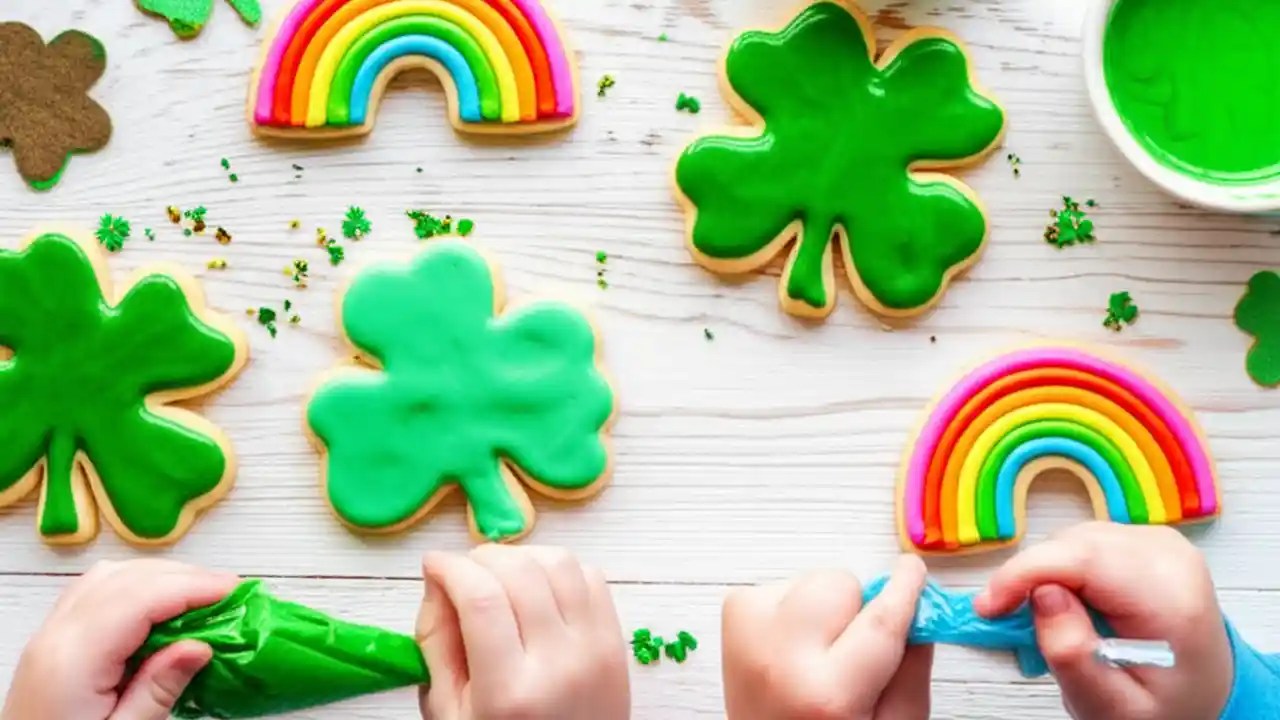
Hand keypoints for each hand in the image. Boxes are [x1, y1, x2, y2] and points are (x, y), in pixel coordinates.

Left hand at [1, 559, 238, 719]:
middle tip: (229, 595)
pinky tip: (160, 606)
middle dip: (184, 577)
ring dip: (160, 577)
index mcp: (74, 661)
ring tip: (200, 598)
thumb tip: (200, 646)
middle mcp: (55, 637)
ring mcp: (49, 636)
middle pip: (127, 578)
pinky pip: (94, 591)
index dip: (193, 586)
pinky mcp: (51, 643)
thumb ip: (158, 690)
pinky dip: (134, 586)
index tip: (236, 591)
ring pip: (109, 576)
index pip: (141, 598)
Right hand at [416, 545, 629, 719]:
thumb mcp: (450, 711)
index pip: (481, 599)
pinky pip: (591, 576)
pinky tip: (538, 590)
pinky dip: (558, 570)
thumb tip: (438, 580)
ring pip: (559, 563)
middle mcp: (559, 664)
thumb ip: (436, 644)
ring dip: (521, 558)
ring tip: (500, 578)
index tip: (434, 565)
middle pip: (520, 572)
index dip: (451, 568)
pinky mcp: (616, 641)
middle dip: (481, 558)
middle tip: (463, 573)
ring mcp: (595, 649)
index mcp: (510, 692)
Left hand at [721, 555, 932, 719]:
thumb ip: (911, 671)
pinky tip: (791, 643)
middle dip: (855, 604)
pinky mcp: (733, 614)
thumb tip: (919, 610)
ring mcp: (748, 632)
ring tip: (815, 649)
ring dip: (822, 604)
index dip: (902, 590)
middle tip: (850, 644)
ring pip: (810, 578)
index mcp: (828, 694)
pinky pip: (782, 584)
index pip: (878, 622)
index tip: (913, 570)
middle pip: (838, 584)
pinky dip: (793, 605)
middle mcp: (780, 658)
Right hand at [974, 523, 1232, 719]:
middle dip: (1032, 577)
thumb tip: (1042, 595)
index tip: (988, 607)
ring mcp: (1161, 542)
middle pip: (1073, 544)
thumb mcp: (1113, 706)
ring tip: (1054, 620)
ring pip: (1073, 537)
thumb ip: (1074, 656)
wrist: (1203, 692)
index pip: (1083, 558)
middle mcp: (1170, 558)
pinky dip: (1065, 567)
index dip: (1024, 573)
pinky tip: (1074, 602)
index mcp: (1170, 600)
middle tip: (1016, 623)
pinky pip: (1085, 540)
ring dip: (1048, 573)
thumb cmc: (1161, 705)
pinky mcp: (1148, 539)